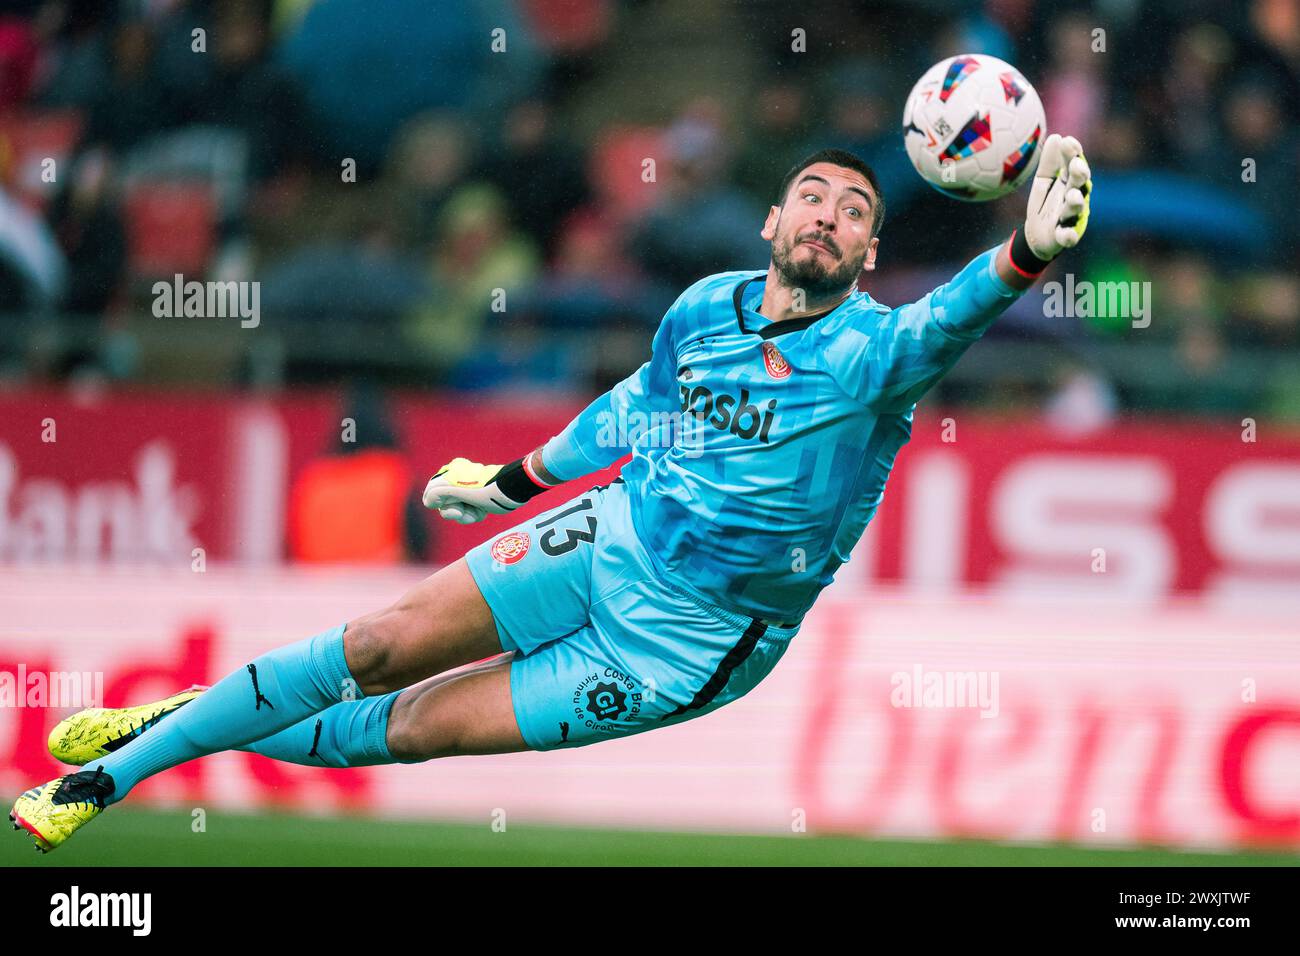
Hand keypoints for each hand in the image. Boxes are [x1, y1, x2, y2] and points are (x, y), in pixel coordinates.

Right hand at [421, 456, 548, 524]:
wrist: (514, 490)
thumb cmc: (488, 489)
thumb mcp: (460, 490)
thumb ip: (438, 493)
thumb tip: (427, 502)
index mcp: (449, 474)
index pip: (431, 496)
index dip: (441, 506)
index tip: (455, 508)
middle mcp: (455, 480)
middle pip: (444, 505)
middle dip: (456, 512)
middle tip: (467, 511)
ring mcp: (466, 490)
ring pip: (456, 511)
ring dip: (467, 515)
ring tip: (479, 510)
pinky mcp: (476, 498)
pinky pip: (467, 512)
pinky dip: (475, 514)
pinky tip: (484, 511)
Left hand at [1023, 133, 1091, 260]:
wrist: (1038, 234)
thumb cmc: (1045, 202)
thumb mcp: (1043, 181)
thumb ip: (1049, 162)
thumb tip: (1055, 136)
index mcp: (1069, 181)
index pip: (1073, 164)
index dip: (1073, 153)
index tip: (1068, 141)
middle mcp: (1074, 197)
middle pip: (1080, 184)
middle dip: (1080, 175)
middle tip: (1077, 166)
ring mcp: (1071, 217)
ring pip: (1076, 209)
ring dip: (1076, 203)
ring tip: (1073, 197)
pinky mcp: (1065, 236)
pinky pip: (1068, 237)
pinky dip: (1069, 236)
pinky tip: (1067, 234)